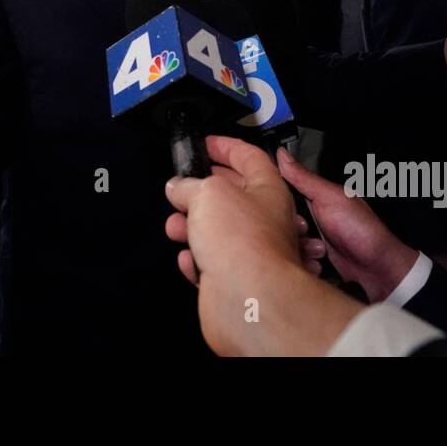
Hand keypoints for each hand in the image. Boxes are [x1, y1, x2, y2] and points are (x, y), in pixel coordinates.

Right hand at [164, 136, 363, 355]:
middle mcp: (266, 221)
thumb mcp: (216, 194)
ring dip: (193, 227)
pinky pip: (213, 266)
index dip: (227, 147)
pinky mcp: (240, 281)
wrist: (258, 303)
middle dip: (201, 191)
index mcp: (270, 192)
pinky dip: (196, 260)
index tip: (206, 144)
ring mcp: (254, 253)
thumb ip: (196, 184)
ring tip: (175, 225)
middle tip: (181, 188)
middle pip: (231, 197)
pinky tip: (188, 256)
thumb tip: (183, 183)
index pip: (250, 159)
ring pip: (218, 233)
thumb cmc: (253, 246)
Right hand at [276, 148, 418, 301]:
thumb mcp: (330, 197)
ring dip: (300, 248)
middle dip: (291, 228)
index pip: (283, 192)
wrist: (377, 268)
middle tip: (307, 230)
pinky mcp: (313, 258)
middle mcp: (312, 216)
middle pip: (281, 219)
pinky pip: (296, 258)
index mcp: (315, 196)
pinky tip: (318, 260)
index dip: (277, 200)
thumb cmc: (362, 229)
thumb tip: (282, 155)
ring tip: (320, 249)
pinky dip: (304, 261)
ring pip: (287, 241)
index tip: (280, 207)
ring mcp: (313, 238)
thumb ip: (304, 178)